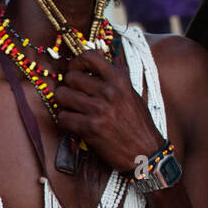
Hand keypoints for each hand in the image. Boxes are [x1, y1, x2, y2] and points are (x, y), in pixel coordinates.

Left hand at [53, 50, 164, 174]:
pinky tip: (74, 123)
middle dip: (68, 86)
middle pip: (70, 77)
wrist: (145, 151)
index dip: (77, 62)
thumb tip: (108, 58)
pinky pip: (63, 117)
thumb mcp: (132, 93)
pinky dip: (65, 121)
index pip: (90, 56)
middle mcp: (109, 91)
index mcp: (119, 80)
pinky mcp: (90, 128)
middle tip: (72, 94)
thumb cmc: (138, 123)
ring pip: (62, 96)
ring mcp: (98, 109)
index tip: (76, 70)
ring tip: (72, 109)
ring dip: (64, 103)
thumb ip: (119, 76)